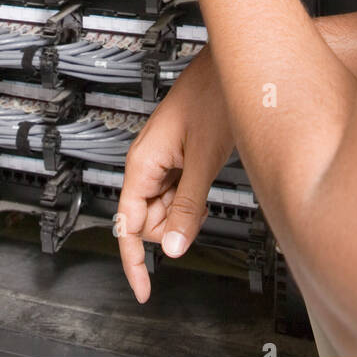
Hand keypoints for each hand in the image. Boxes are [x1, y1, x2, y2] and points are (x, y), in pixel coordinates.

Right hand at [116, 44, 234, 301]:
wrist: (230, 66)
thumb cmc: (214, 96)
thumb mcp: (205, 160)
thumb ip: (188, 207)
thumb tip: (172, 248)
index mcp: (142, 162)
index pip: (126, 225)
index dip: (134, 262)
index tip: (143, 289)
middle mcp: (146, 160)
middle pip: (146, 219)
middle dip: (169, 225)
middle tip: (197, 208)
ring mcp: (161, 157)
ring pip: (163, 206)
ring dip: (184, 209)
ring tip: (206, 184)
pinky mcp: (176, 153)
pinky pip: (176, 189)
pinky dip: (190, 196)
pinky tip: (205, 181)